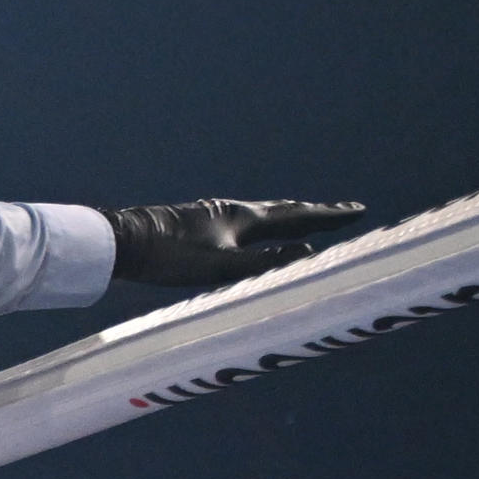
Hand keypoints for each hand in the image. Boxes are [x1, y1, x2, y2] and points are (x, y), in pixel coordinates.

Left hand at [106, 199, 368, 290]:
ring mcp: (213, 217)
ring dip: (288, 218)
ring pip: (262, 216)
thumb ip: (264, 263)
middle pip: (283, 212)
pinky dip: (261, 226)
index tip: (358, 211)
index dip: (328, 217)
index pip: (296, 217)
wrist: (120, 242)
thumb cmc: (168, 258)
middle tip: (342, 212)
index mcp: (243, 219)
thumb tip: (308, 254)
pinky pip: (241, 224)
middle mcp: (232, 213)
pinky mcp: (196, 225)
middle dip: (315, 215)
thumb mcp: (220, 267)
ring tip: (304, 220)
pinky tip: (249, 232)